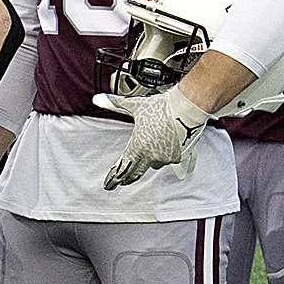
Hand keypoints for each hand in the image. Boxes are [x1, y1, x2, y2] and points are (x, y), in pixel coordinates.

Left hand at [91, 85, 213, 187]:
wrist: (187, 108)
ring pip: (154, 165)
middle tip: (121, 182)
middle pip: (136, 172)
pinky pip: (168, 160)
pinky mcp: (179, 157)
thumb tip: (97, 99)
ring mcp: (166, 158)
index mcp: (138, 147)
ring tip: (144, 160)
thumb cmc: (161, 107)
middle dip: (127, 178)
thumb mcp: (135, 106)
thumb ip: (115, 104)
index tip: (108, 184)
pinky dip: (164, 156)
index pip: (122, 167)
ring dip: (147, 163)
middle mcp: (151, 156)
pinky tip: (164, 150)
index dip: (114, 177)